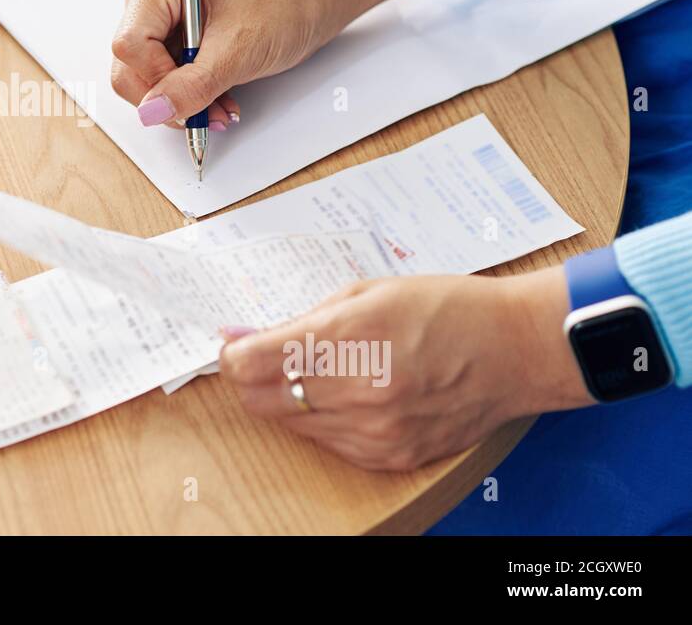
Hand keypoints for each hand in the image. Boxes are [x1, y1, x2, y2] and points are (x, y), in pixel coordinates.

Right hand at [110, 0, 440, 127]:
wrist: (311, 1)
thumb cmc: (284, 5)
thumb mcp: (239, 51)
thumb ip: (192, 85)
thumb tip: (152, 111)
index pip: (129, 44)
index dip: (156, 78)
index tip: (191, 94)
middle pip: (128, 65)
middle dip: (168, 97)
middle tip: (207, 111)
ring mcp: (158, 18)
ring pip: (143, 79)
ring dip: (180, 102)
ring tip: (219, 108)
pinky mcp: (170, 38)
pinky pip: (161, 79)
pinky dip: (187, 96)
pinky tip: (216, 100)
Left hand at [217, 268, 593, 470]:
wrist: (516, 351)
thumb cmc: (446, 309)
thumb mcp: (367, 292)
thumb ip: (301, 319)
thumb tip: (245, 337)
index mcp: (348, 341)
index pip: (249, 365)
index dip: (232, 353)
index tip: (234, 342)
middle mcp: (357, 395)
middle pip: (260, 400)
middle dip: (252, 376)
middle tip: (266, 354)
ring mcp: (374, 433)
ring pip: (292, 424)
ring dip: (290, 397)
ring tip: (324, 368)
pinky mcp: (389, 457)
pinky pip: (329, 442)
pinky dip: (325, 419)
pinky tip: (350, 393)